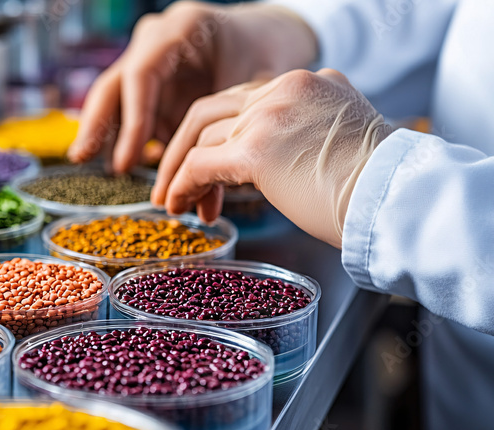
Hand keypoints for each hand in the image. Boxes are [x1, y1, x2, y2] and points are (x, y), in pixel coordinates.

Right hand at [68, 1, 317, 177]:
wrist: (273, 39)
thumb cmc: (268, 56)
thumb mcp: (256, 90)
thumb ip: (229, 141)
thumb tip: (205, 208)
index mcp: (181, 28)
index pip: (142, 74)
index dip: (132, 120)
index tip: (129, 161)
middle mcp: (156, 42)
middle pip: (115, 83)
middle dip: (97, 124)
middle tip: (81, 157)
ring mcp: (149, 63)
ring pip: (115, 100)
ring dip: (106, 136)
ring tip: (90, 164)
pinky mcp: (151, 87)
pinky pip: (132, 115)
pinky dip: (130, 142)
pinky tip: (123, 167)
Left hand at [155, 69, 392, 247]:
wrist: (397, 197)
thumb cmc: (377, 187)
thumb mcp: (340, 142)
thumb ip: (304, 136)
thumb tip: (278, 160)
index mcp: (307, 84)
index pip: (243, 101)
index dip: (220, 135)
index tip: (210, 164)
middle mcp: (284, 90)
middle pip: (212, 111)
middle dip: (186, 147)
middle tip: (173, 180)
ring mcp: (267, 116)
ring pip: (200, 136)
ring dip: (180, 172)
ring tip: (175, 202)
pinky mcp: (255, 150)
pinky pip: (199, 164)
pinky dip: (182, 186)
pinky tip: (179, 205)